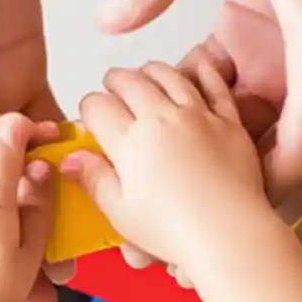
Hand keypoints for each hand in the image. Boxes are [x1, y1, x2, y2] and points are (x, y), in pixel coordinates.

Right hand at [61, 62, 267, 278]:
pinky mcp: (228, 122)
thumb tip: (72, 160)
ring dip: (151, 70)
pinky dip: (203, 72)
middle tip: (112, 86)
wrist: (230, 235)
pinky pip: (215, 86)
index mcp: (130, 141)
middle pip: (130, 81)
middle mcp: (162, 119)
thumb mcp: (121, 212)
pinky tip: (197, 66)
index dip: (89, 108)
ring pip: (169, 75)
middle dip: (115, 81)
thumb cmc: (175, 231)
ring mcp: (197, 116)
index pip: (97, 106)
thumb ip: (94, 180)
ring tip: (145, 73)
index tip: (91, 116)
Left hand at [96, 0, 301, 221]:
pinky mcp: (295, 50)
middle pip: (291, 163)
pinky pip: (258, 105)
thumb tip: (111, 18)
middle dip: (243, 206)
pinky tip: (173, 131)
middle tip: (184, 249)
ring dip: (229, 171)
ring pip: (273, 140)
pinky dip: (222, 125)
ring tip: (168, 208)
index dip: (262, 201)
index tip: (217, 238)